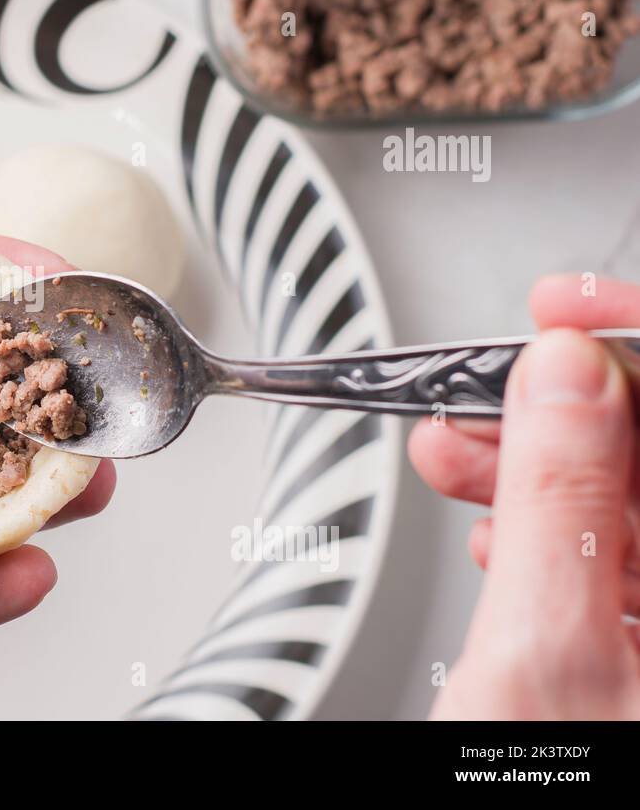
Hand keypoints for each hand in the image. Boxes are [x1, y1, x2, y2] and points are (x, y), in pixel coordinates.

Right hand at [409, 274, 639, 718]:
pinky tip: (491, 526)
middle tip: (475, 386)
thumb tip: (562, 374)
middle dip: (557, 402)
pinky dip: (537, 523)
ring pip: (622, 495)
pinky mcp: (632, 654)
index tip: (556, 308)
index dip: (628, 337)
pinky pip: (607, 552)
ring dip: (529, 461)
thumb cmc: (554, 794)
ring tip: (448, 450)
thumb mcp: (542, 646)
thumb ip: (557, 499)